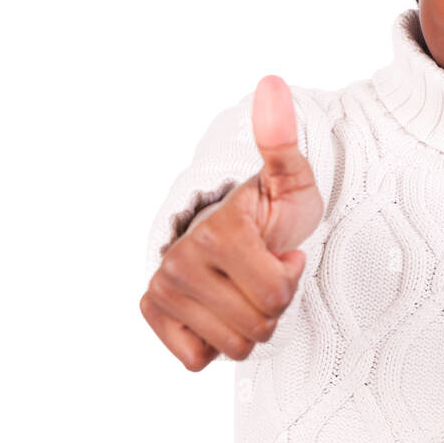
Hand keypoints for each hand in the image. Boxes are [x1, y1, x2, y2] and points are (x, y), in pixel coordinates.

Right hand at [140, 75, 323, 370]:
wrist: (235, 228)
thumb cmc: (271, 210)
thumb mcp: (291, 179)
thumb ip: (282, 139)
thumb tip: (272, 82)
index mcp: (218, 233)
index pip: (276, 295)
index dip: (289, 277)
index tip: (280, 250)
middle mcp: (180, 261)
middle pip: (256, 327)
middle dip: (272, 305)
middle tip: (262, 271)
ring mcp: (163, 288)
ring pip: (231, 347)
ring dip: (249, 323)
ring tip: (244, 287)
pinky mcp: (152, 313)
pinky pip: (196, 360)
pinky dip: (215, 342)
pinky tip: (218, 309)